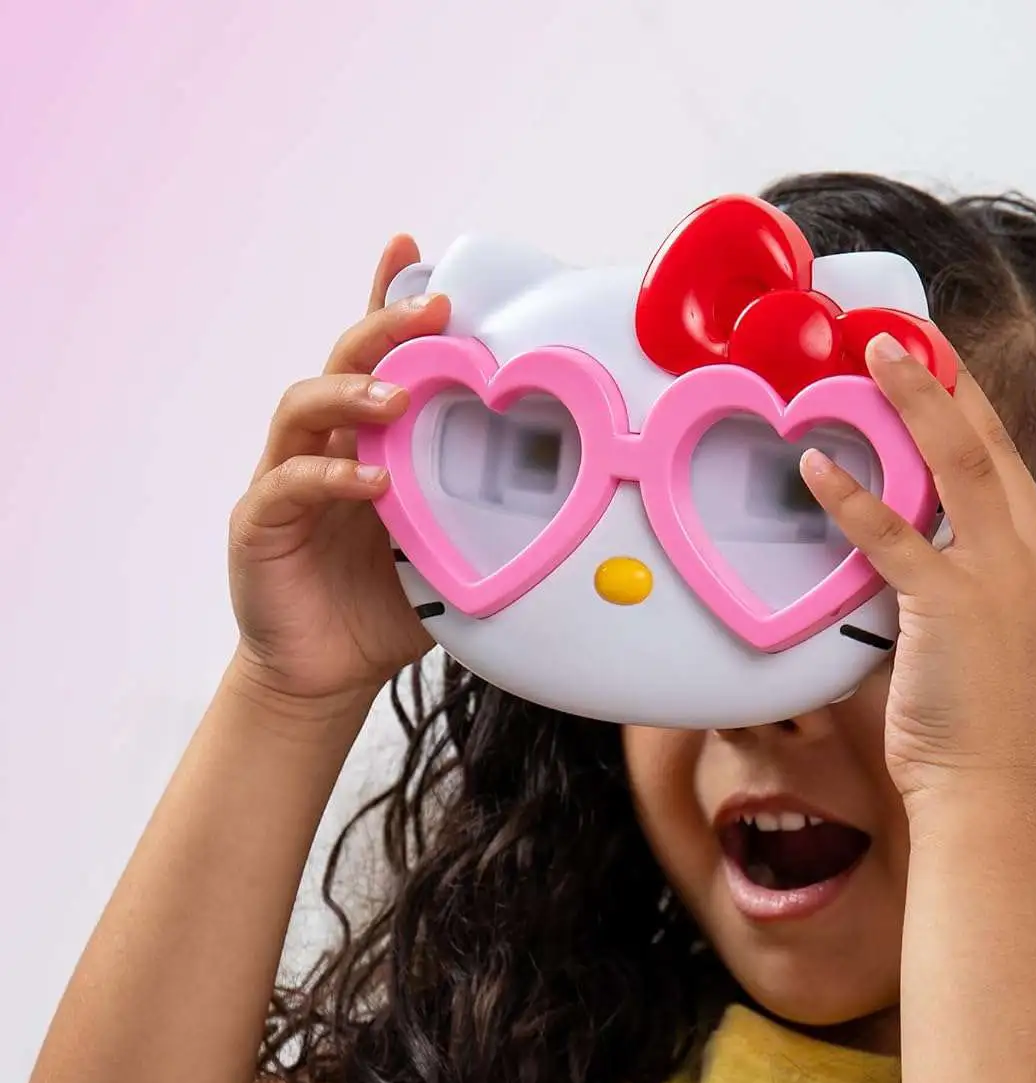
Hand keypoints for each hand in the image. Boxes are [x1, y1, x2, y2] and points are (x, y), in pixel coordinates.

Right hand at [228, 236, 451, 713]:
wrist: (330, 671)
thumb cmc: (391, 604)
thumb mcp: (450, 553)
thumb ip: (482, 516)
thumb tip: (568, 500)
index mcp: (369, 442)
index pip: (377, 360)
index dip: (389, 302)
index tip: (416, 252)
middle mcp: (325, 446)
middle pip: (344, 364)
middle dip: (386, 328)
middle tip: (433, 312)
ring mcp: (287, 479)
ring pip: (305, 407)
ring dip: (353, 394)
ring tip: (398, 397)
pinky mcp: (261, 523)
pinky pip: (289, 484)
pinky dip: (329, 478)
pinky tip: (370, 481)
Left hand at [799, 333, 1035, 810]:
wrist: (991, 791)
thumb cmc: (979, 726)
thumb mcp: (982, 639)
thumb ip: (952, 585)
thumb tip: (905, 552)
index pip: (1005, 462)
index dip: (971, 404)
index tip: (939, 360)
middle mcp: (1031, 555)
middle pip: (987, 443)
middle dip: (945, 379)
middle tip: (902, 328)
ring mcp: (998, 577)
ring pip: (957, 465)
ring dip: (912, 402)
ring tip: (871, 353)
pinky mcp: (951, 607)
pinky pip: (896, 537)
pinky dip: (853, 499)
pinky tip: (815, 467)